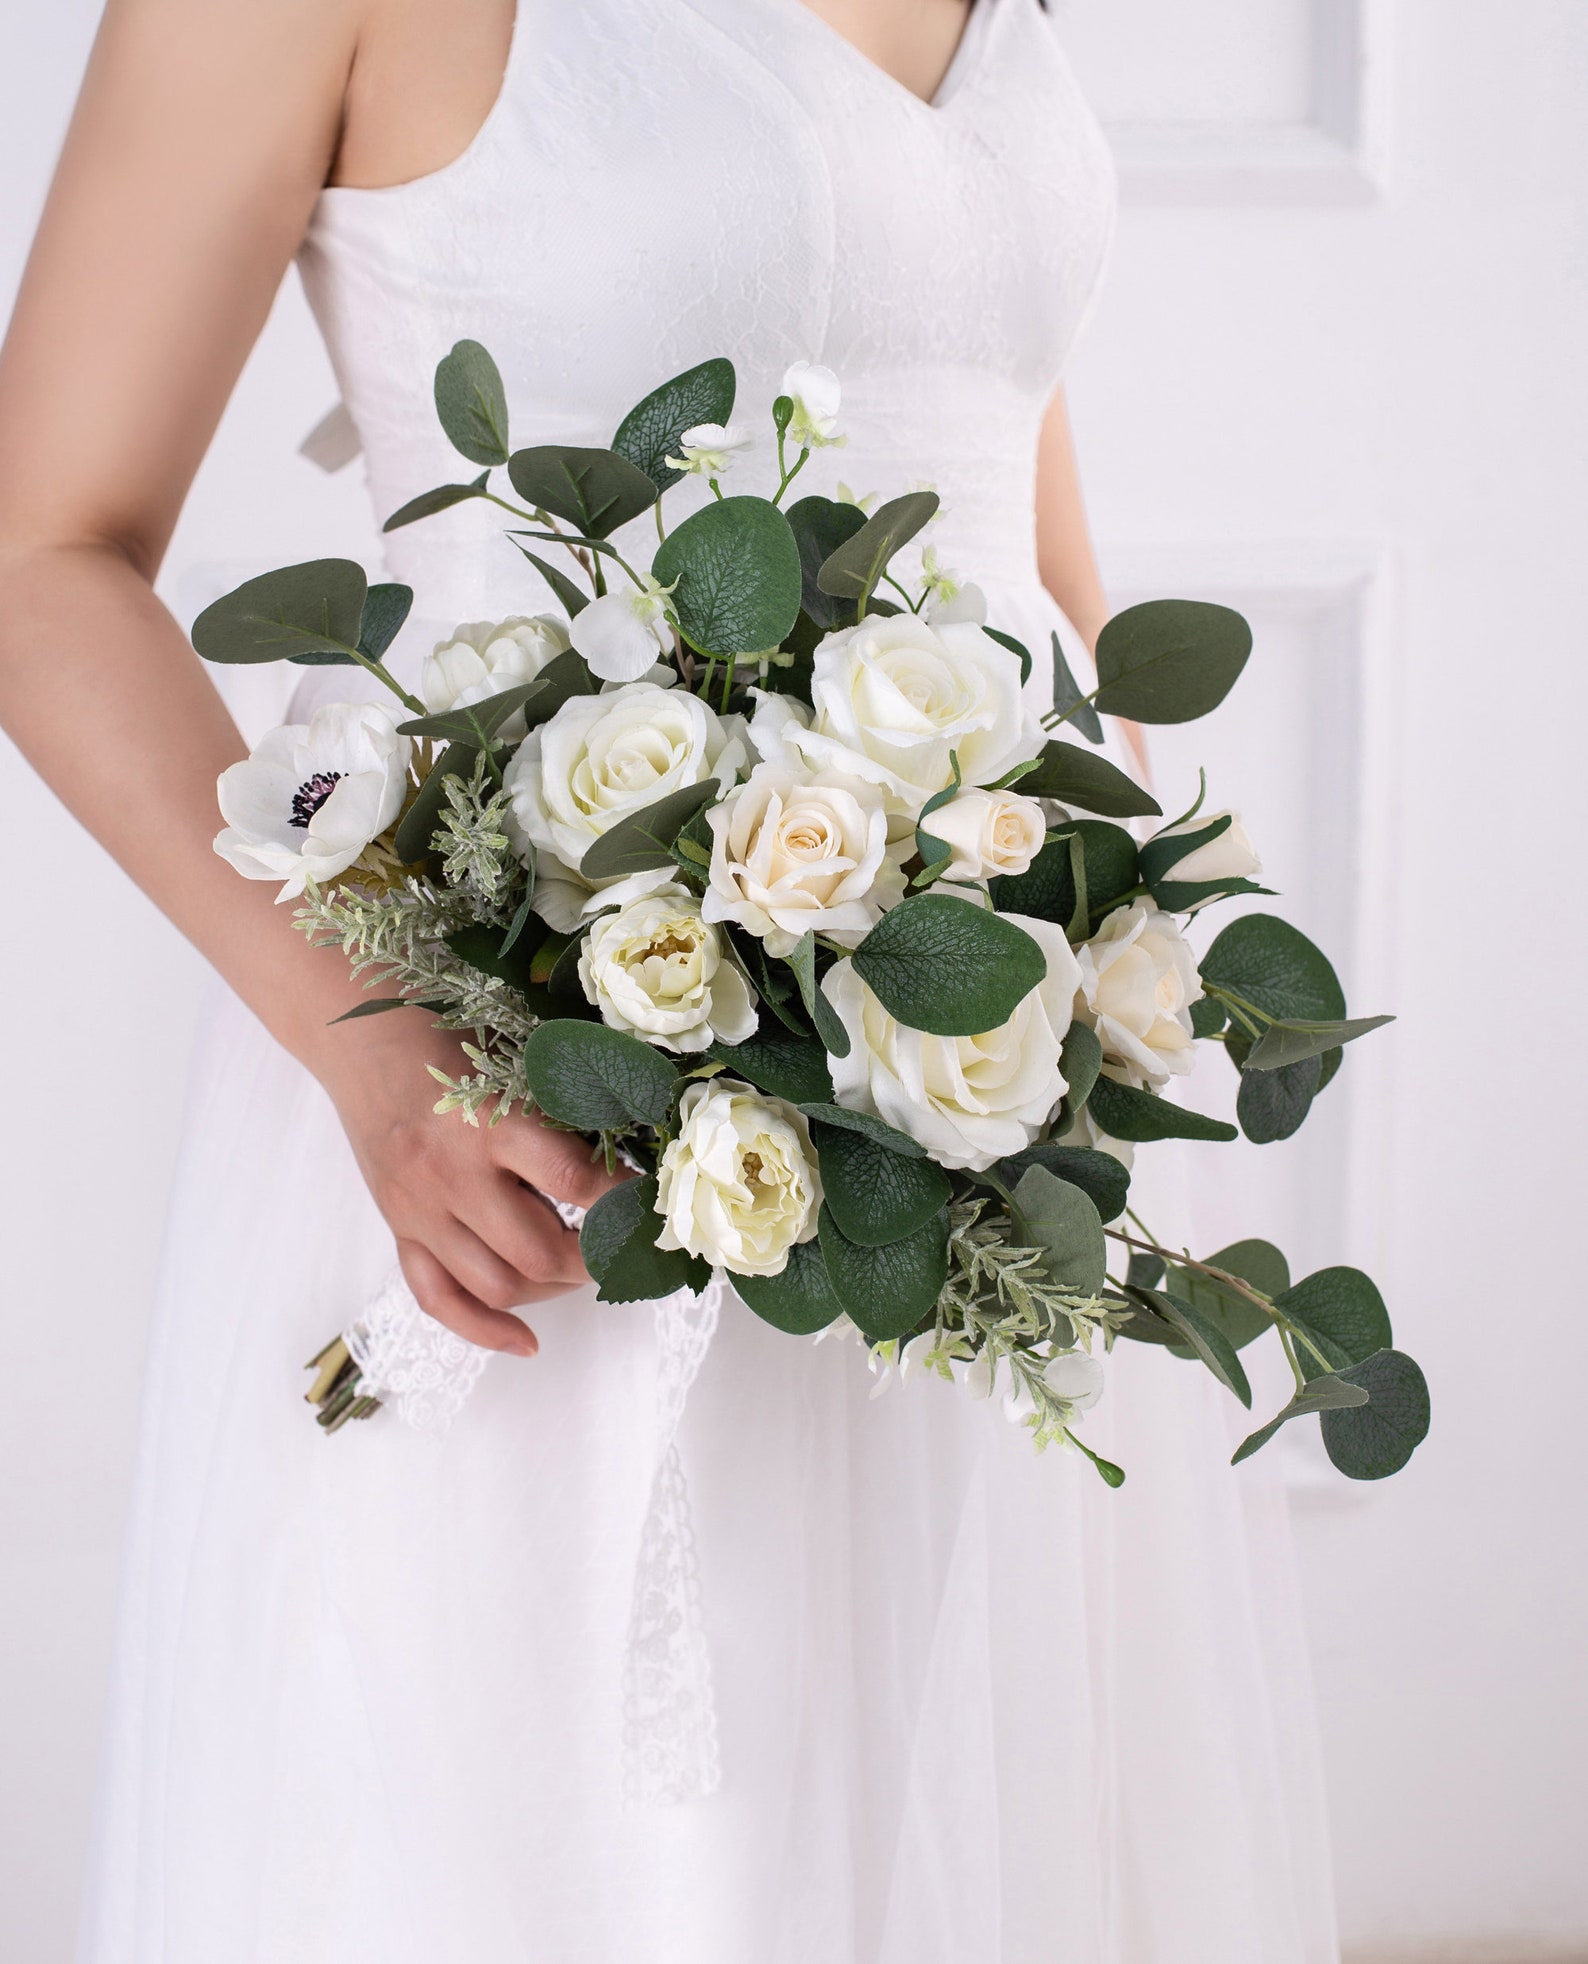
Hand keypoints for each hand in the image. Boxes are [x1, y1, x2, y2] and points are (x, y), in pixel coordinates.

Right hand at [316, 1011, 628, 1354]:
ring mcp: (420, 1211)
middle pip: (538, 1253)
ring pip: (496, 1286)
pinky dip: (484, 1329)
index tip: (652, 1202)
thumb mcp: (516, 1064)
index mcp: (490, 1123)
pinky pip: (438, 1299)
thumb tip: (630, 1168)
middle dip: (594, 1260)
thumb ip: (563, 1117)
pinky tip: (526, 1342)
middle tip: (621, 1245)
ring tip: (580, 1268)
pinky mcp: (400, 1229)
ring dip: (552, 1291)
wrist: (362, 1040)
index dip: (622, 1200)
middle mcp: (453, 1176)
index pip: (573, 1182)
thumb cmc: (452, 1040)